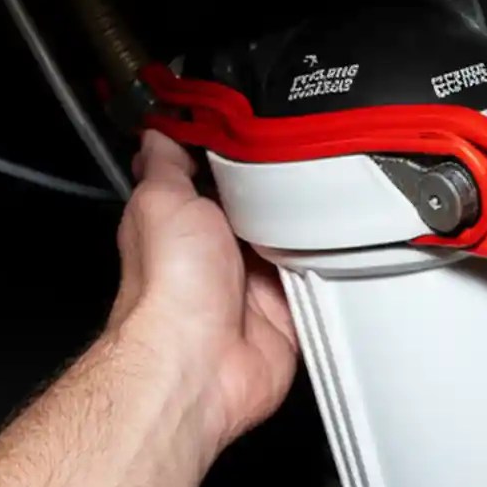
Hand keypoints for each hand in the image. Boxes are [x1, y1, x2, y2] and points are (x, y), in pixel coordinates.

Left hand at [108, 130, 298, 457]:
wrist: (199, 358)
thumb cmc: (168, 287)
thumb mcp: (161, 198)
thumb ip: (167, 163)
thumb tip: (159, 132)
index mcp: (187, 222)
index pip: (219, 177)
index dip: (240, 155)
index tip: (263, 127)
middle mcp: (220, 254)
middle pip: (266, 207)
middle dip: (283, 191)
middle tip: (301, 167)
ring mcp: (254, 285)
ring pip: (296, 242)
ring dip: (306, 231)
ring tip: (318, 209)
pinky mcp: (285, 312)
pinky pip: (317, 282)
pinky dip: (324, 269)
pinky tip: (326, 252)